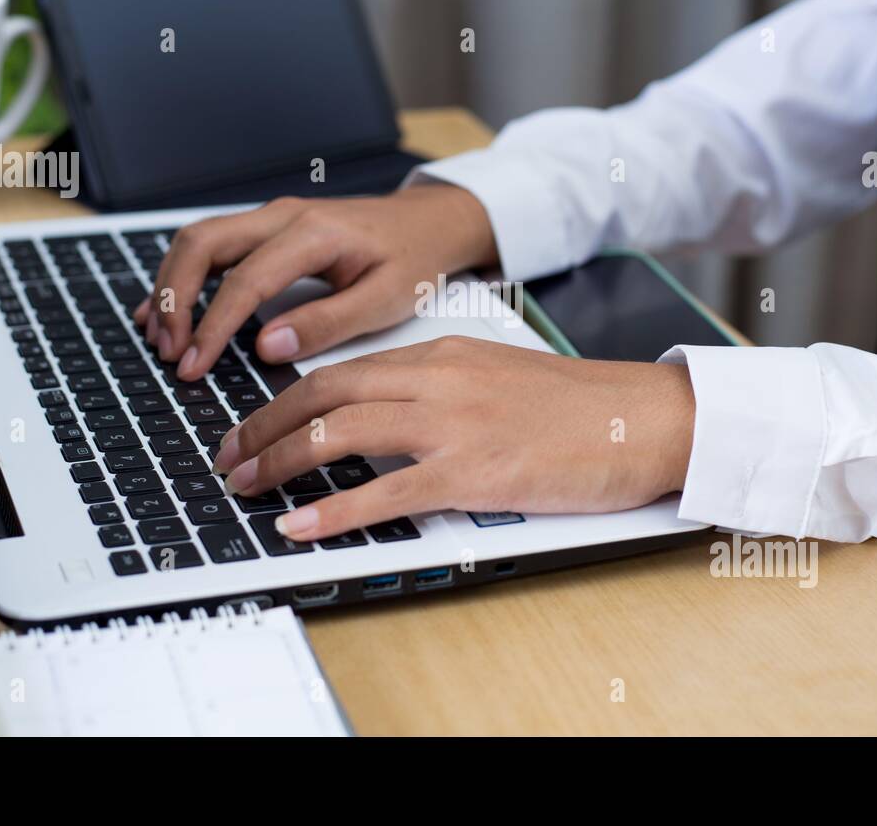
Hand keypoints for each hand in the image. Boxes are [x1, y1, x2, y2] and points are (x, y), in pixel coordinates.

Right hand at [132, 183, 497, 379]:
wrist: (429, 223)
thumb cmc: (414, 260)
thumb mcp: (384, 300)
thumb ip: (326, 323)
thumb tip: (267, 347)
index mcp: (315, 234)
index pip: (244, 281)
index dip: (211, 327)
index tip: (192, 366)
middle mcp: (284, 217)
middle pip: (202, 243)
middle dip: (173, 299)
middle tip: (169, 352)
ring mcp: (272, 218)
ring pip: (199, 240)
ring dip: (171, 286)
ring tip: (160, 338)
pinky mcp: (268, 228)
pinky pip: (212, 245)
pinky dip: (183, 276)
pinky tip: (167, 311)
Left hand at [210, 336, 695, 540]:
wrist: (646, 417)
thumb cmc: (581, 407)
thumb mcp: (500, 379)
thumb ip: (443, 390)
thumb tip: (387, 419)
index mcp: (445, 353)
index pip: (344, 370)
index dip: (286, 398)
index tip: (256, 423)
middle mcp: (439, 379)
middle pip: (325, 394)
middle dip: (263, 425)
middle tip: (229, 456)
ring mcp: (454, 424)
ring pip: (341, 432)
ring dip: (281, 460)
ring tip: (246, 487)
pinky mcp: (475, 472)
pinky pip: (385, 492)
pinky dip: (332, 509)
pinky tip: (300, 523)